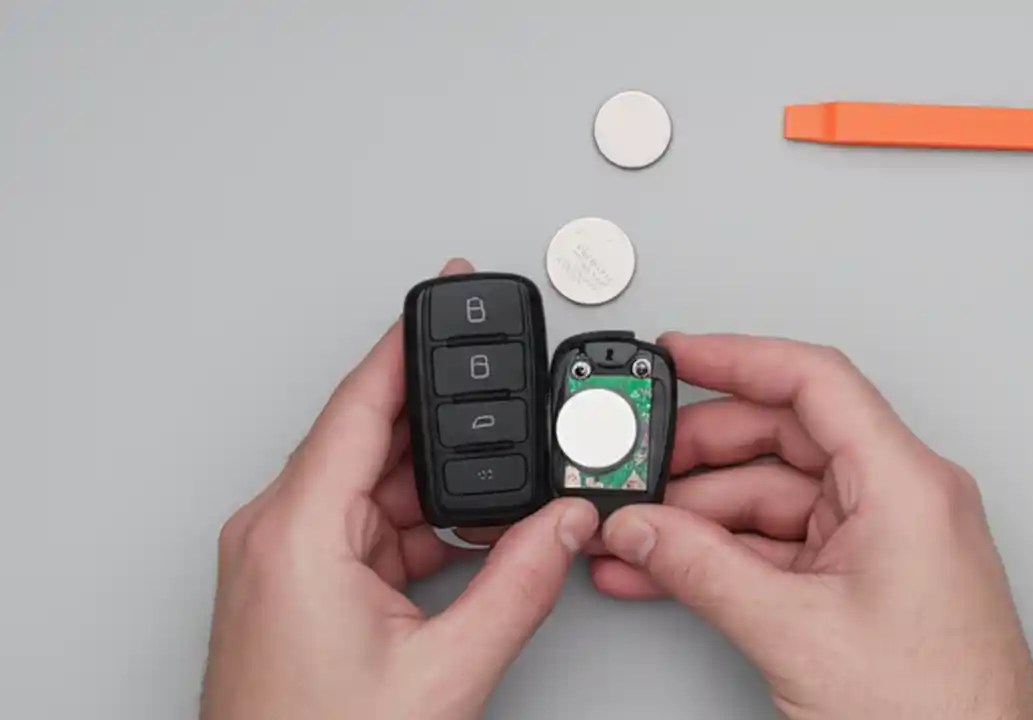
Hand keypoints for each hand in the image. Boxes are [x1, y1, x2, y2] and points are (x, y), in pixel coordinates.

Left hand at [202, 259, 598, 719]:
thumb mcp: (443, 671)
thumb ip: (519, 586)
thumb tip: (566, 523)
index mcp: (295, 531)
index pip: (358, 405)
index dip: (404, 343)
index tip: (440, 294)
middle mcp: (277, 532)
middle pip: (372, 442)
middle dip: (445, 423)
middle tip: (502, 392)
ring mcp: (284, 560)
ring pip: (375, 489)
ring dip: (439, 489)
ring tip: (507, 490)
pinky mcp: (297, 586)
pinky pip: (368, 529)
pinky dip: (420, 528)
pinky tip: (471, 540)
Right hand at [591, 334, 1032, 719]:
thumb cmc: (936, 714)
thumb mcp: (794, 632)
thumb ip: (702, 571)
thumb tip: (640, 529)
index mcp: (906, 484)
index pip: (814, 382)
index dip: (739, 357)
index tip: (678, 355)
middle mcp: (900, 499)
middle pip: (783, 438)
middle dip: (699, 454)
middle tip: (635, 468)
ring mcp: (882, 540)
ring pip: (772, 497)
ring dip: (698, 516)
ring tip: (633, 534)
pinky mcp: (864, 579)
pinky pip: (781, 544)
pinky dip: (723, 554)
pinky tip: (666, 567)